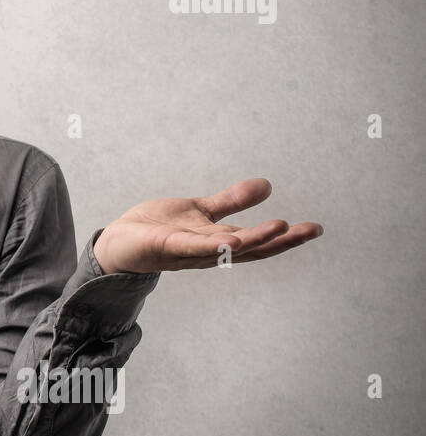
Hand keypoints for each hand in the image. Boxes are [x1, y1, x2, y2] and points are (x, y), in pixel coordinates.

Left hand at [93, 177, 321, 273]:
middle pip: (250, 249)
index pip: (258, 241)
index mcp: (218, 241)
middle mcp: (208, 251)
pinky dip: (212, 245)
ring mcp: (188, 251)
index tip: (315, 228)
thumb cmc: (159, 228)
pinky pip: (191, 247)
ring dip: (254, 240)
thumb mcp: (201, 210)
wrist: (119, 240)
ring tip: (282, 228)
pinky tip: (232, 241)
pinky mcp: (165, 246)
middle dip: (281, 240)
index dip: (286, 237)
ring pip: (226, 248)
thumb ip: (232, 201)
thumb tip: (267, 185)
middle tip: (310, 230)